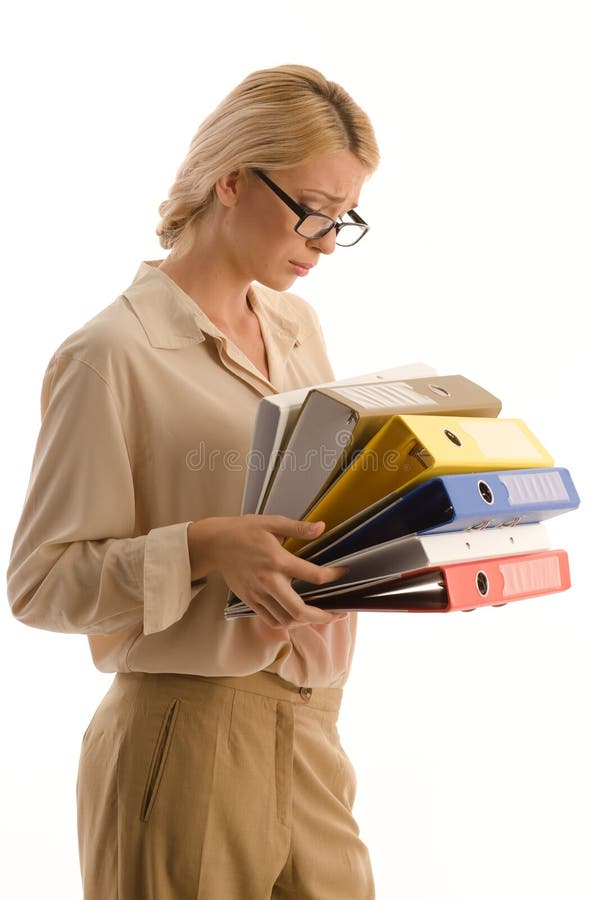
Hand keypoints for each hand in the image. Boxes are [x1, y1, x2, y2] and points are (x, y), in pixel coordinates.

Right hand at [187, 516, 348, 627]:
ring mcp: (258, 594)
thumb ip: (299, 528)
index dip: (332, 576)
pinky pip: (270, 620)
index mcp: (278, 560)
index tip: (342, 573)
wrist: (216, 544)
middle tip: (338, 613)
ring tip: (319, 616)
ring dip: (305, 622)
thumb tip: (322, 527)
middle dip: (322, 616)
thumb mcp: (272, 523)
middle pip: (299, 611)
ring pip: (285, 620)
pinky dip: (286, 623)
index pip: (313, 575)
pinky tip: (297, 618)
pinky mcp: (250, 600)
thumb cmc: (245, 530)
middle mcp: (269, 581)